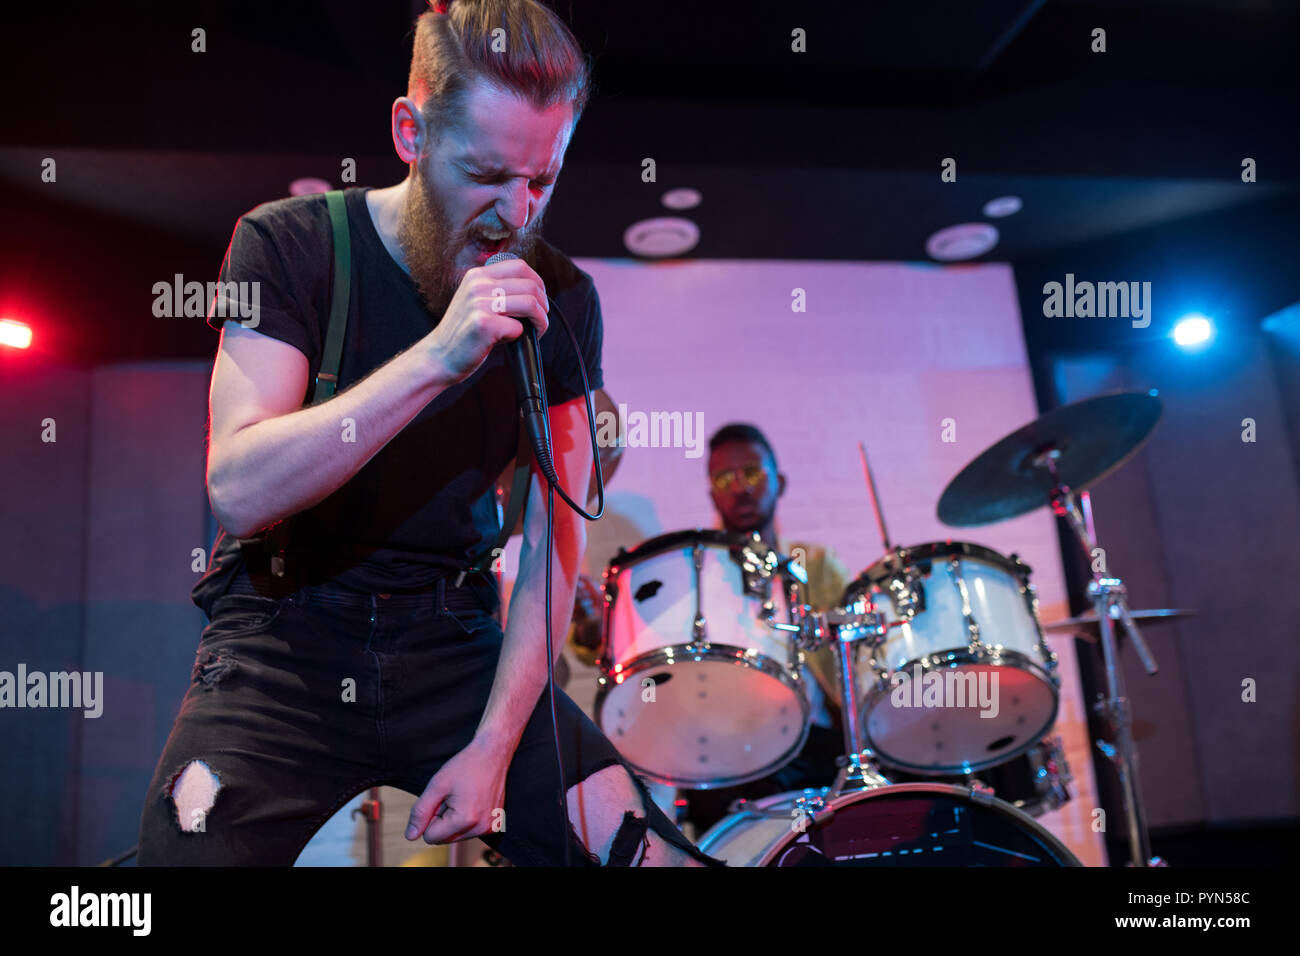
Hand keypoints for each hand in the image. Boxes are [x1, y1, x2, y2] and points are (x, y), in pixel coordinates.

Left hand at [405, 739, 510, 843]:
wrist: (492, 753)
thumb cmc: (466, 765)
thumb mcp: (437, 785)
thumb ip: (420, 812)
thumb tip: (410, 836)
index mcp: (466, 820)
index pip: (431, 837)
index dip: (430, 817)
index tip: (441, 799)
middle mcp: (481, 828)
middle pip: (444, 839)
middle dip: (442, 820)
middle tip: (452, 797)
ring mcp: (490, 827)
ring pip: (456, 836)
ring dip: (454, 819)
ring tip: (463, 797)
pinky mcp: (495, 824)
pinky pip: (470, 831)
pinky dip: (466, 818)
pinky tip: (472, 800)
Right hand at [425, 258, 548, 383]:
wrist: (440, 356)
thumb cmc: (463, 333)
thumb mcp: (476, 301)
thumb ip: (498, 291)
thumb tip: (535, 292)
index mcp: (477, 275)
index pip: (520, 266)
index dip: (538, 283)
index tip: (540, 299)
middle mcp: (477, 285)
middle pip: (530, 286)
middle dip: (544, 305)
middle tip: (541, 320)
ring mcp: (479, 303)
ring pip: (529, 304)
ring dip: (540, 320)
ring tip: (536, 331)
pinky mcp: (483, 324)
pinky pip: (518, 327)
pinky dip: (521, 335)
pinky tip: (512, 341)